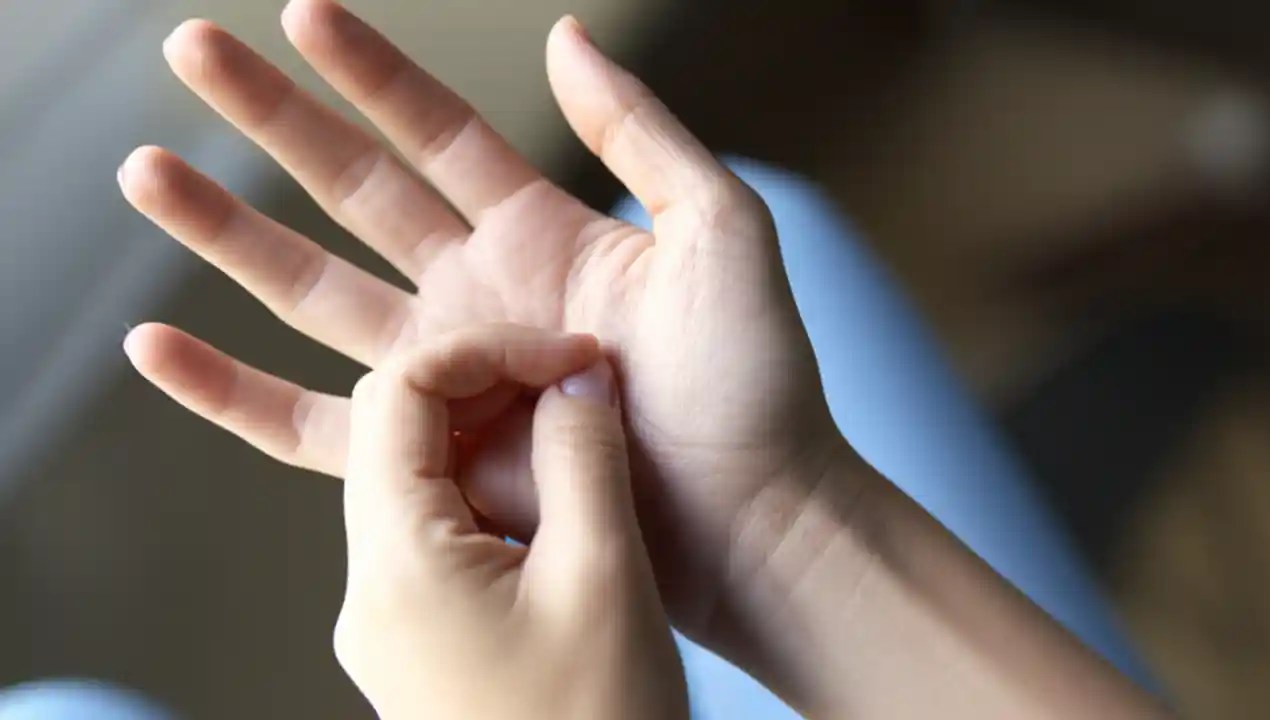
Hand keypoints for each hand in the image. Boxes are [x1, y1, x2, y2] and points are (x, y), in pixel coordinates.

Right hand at [120, 0, 845, 653]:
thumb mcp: (719, 227)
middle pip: (352, 192)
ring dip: (225, 233)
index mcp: (543, 234)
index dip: (371, 73)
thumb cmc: (754, 378)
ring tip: (146, 170)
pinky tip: (157, 346)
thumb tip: (564, 36)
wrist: (752, 515)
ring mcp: (446, 377)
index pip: (436, 133)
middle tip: (194, 52)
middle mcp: (480, 296)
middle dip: (270, 122)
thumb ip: (640, 131)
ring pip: (310, 291)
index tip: (304, 13)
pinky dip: (228, 392)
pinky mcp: (425, 462)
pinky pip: (307, 426)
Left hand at [334, 323, 686, 719]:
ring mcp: (391, 621)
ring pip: (419, 480)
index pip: (401, 394)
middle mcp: (371, 590)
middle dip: (488, 386)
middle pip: (397, 432)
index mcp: (399, 564)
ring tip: (579, 432)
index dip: (487, 351)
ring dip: (494, 438)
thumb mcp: (606, 578)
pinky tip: (560, 498)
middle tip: (577, 382)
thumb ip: (584, 458)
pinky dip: (495, 491)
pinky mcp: (422, 643)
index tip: (570, 356)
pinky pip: (440, 532)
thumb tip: (575, 375)